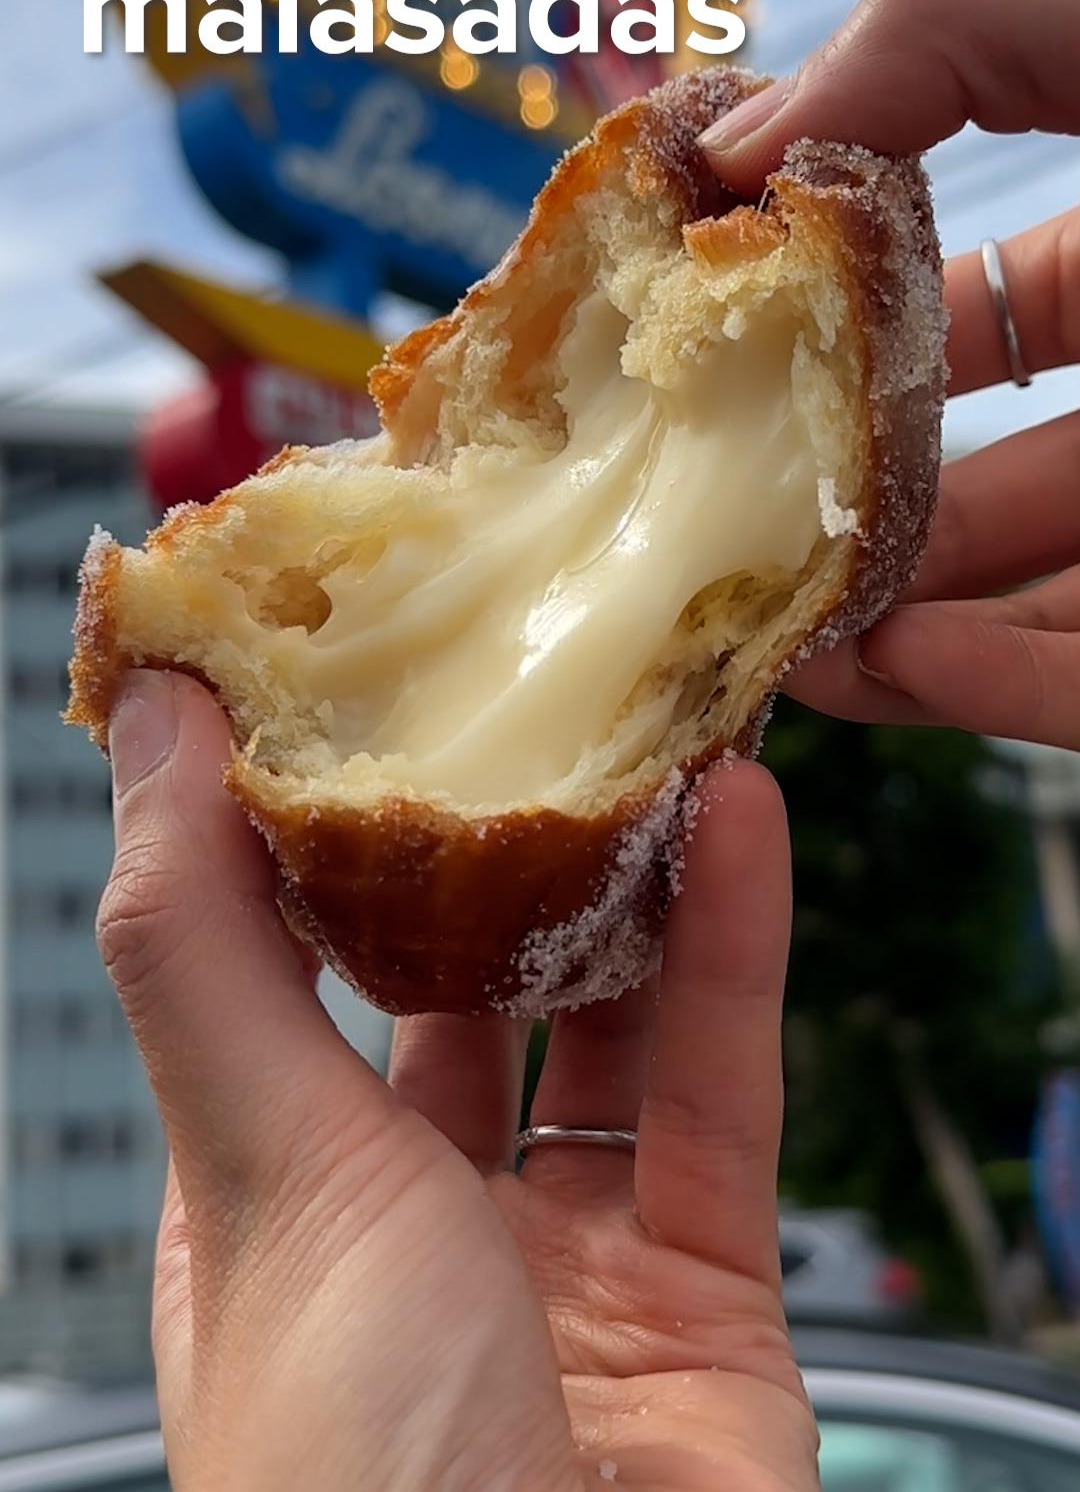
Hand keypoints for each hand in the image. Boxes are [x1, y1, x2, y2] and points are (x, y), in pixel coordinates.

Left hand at [103, 669, 817, 1491]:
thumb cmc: (360, 1483)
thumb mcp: (264, 1168)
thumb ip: (202, 940)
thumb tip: (143, 727)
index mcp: (265, 1201)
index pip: (278, 968)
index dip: (312, 826)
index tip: (348, 680)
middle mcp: (404, 1229)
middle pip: (455, 989)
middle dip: (497, 847)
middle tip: (530, 692)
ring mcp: (556, 1269)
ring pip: (598, 1027)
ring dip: (631, 882)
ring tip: (653, 726)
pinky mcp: (700, 1297)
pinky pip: (713, 1093)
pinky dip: (730, 957)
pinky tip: (736, 831)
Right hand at [700, 0, 1079, 749]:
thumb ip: (943, 30)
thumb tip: (740, 140)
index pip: (958, 307)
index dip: (828, 331)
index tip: (701, 353)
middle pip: (965, 473)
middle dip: (831, 506)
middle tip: (700, 533)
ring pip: (1011, 600)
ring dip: (880, 626)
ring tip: (760, 640)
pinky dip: (986, 692)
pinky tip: (881, 673)